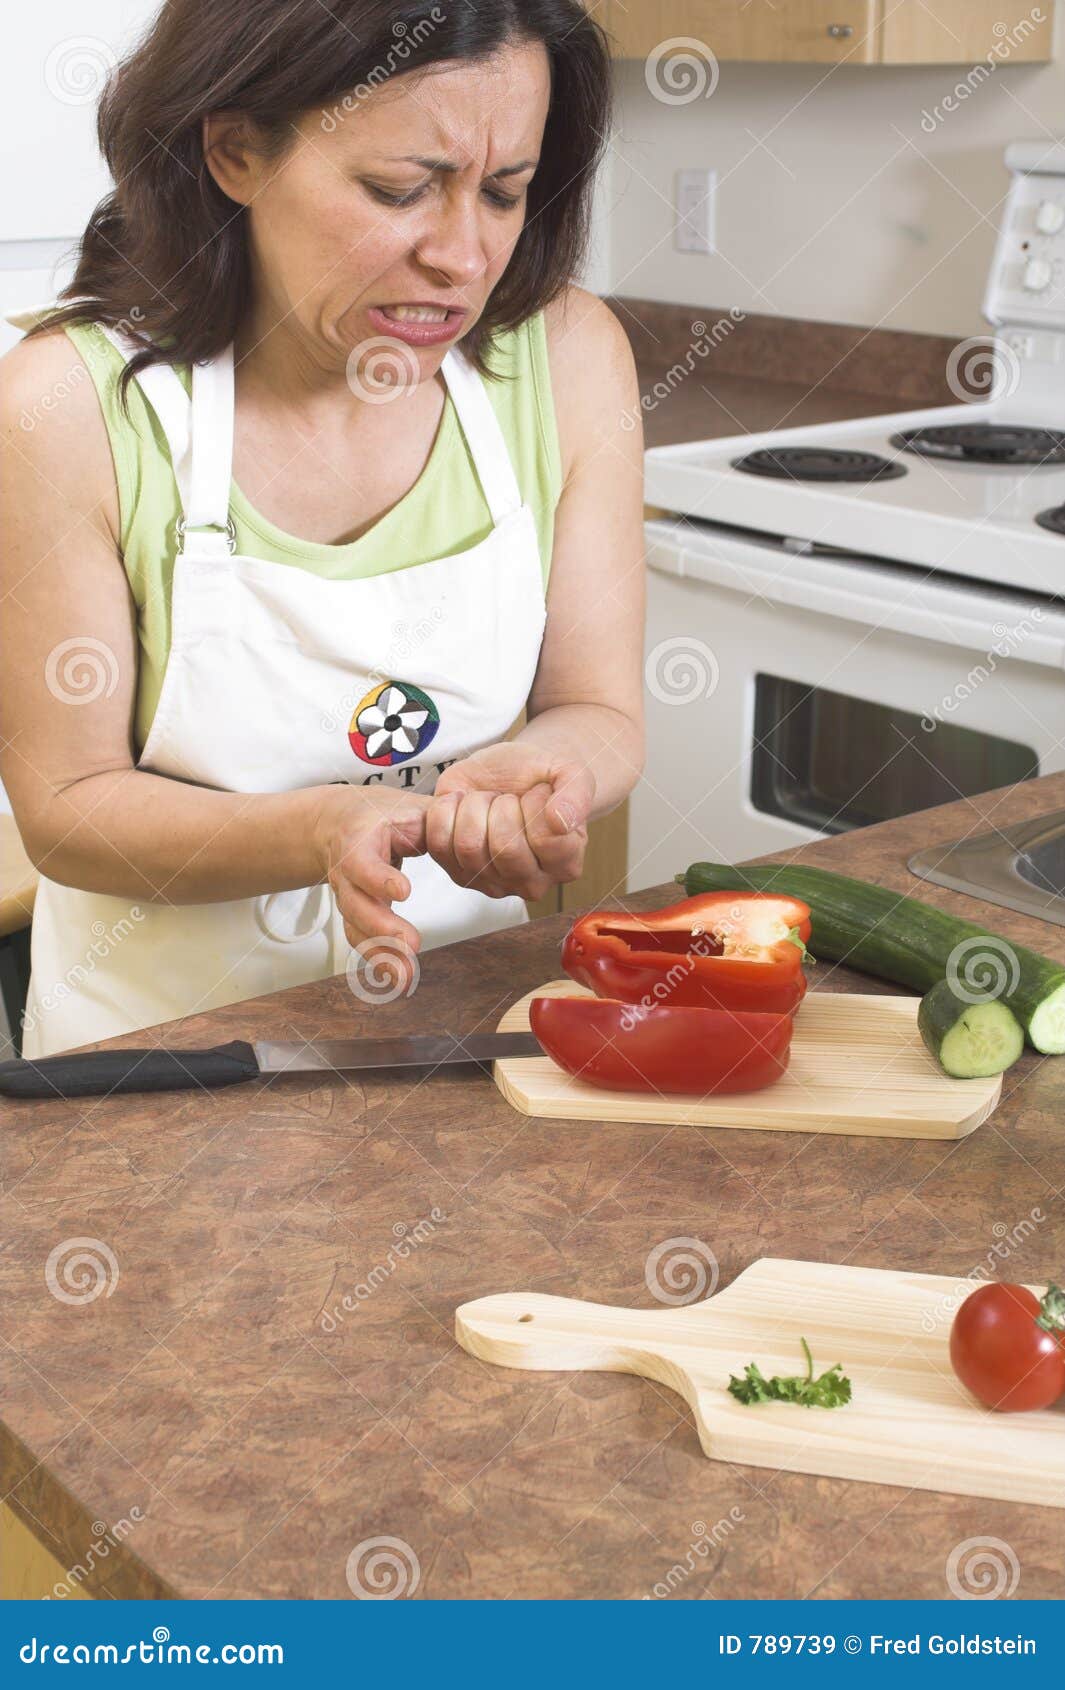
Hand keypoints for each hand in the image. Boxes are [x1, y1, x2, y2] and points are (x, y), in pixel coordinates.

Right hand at [312, 785, 429, 977]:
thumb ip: (435, 817)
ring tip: (405, 976)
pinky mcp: (354, 914)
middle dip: (382, 927)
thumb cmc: (377, 814)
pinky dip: (380, 961)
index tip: (403, 892)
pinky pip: (362, 940)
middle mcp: (346, 872)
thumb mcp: (402, 806)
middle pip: (355, 904)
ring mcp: (348, 896)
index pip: (362, 862)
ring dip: (381, 954)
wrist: (336, 823)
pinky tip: (399, 978)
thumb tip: (471, 825)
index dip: (379, 878)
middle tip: (411, 943)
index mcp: (358, 840)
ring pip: (356, 928)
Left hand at [426, 742, 594, 900]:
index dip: (536, 805)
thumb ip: (577, 794)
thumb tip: (561, 821)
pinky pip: (438, 843)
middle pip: (505, 849)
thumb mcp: (569, 771)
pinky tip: (463, 804)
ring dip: (474, 806)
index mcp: (567, 864)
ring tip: (488, 801)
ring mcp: (491, 883)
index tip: (538, 793)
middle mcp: (532, 883)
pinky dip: (445, 810)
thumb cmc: (541, 777)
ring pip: (469, 846)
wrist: (510, 774)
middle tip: (509, 798)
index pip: (547, 840)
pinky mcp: (457, 872)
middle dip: (502, 805)